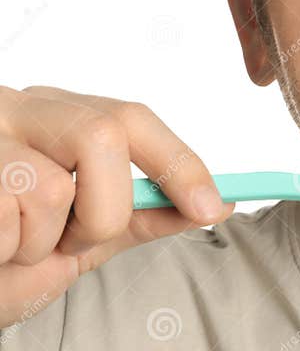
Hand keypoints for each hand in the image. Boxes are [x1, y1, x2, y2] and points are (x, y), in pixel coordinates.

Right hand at [0, 85, 233, 328]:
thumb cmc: (14, 251)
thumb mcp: (88, 233)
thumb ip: (146, 214)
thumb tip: (217, 202)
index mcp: (59, 115)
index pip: (132, 119)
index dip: (178, 162)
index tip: (211, 207)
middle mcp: (20, 109)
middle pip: (105, 135)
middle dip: (108, 208)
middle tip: (79, 240)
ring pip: (54, 190)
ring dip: (46, 242)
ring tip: (18, 245)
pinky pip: (7, 217)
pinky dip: (8, 251)